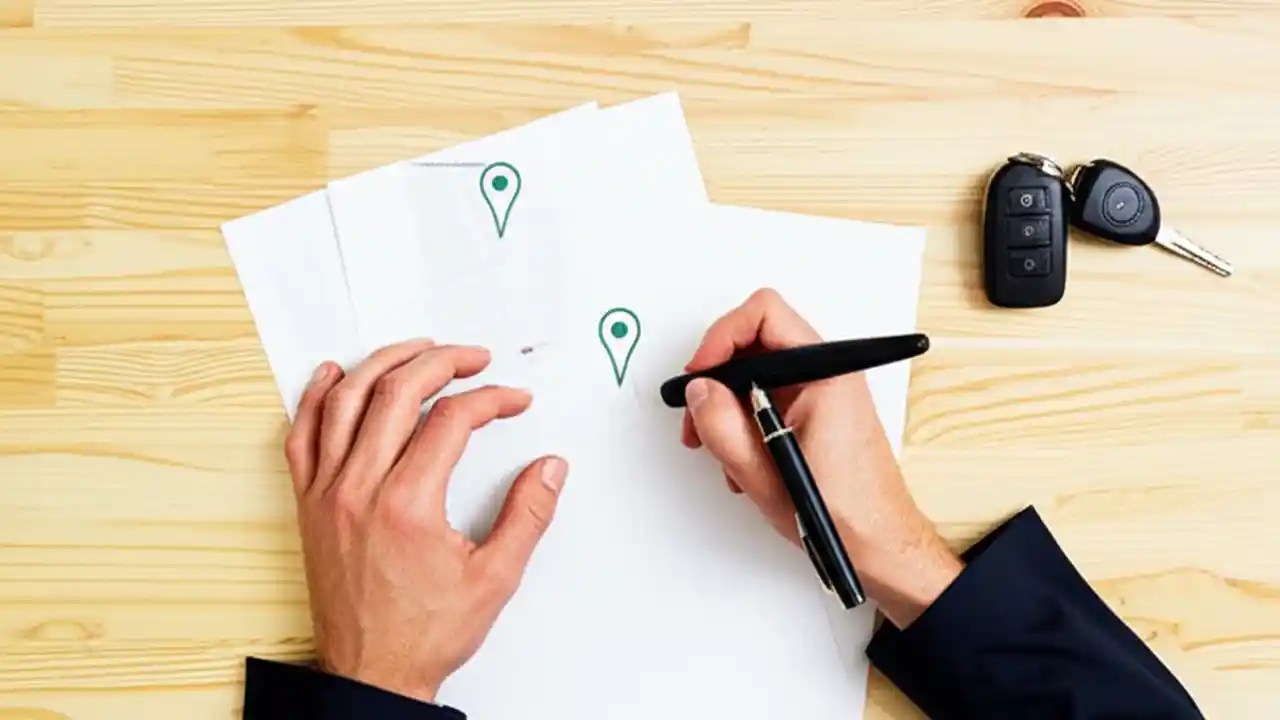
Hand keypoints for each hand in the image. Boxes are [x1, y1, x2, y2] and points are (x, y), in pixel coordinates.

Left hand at [285, 340, 567, 702]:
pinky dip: (316, 397)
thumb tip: (549, 469)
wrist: (370, 672)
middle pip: (397, 393)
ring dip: (384, 364)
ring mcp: (328, 493)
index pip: (451, 420)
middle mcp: (360, 490)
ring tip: (417, 350)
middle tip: (472, 358)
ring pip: (346, 401)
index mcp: (408, 505)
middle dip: (442, 362)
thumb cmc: (423, 632)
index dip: (490, 399)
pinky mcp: (309, 504)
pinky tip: (333, 375)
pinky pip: (302, 435)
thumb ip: (527, 516)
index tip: (512, 400)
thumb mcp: (494, 579)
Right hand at [680, 289, 960, 627]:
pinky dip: (746, 420)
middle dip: (717, 376)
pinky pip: (770, 396)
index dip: (721, 337)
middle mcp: (829, 374)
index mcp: (826, 374)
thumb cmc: (844, 515)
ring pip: (758, 372)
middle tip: (698, 414)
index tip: (699, 373)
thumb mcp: (766, 473)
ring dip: (728, 404)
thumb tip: (699, 391)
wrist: (882, 546)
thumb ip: (723, 426)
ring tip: (718, 445)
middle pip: (756, 341)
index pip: (764, 314)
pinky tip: (744, 459)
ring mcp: (824, 392)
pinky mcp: (818, 411)